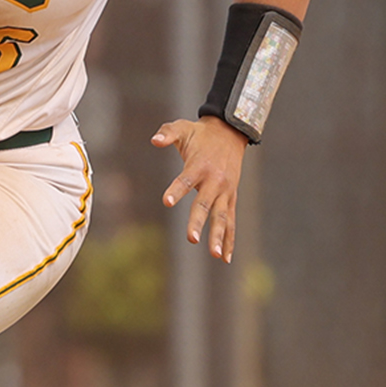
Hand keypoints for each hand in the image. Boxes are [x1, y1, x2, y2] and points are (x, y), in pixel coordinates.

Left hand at [153, 115, 249, 262]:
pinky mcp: (231, 197)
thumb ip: (168, 133)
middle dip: (199, 222)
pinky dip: (230, 239)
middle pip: (206, 204)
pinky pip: (231, 221)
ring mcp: (225, 191)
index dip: (176, 190)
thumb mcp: (183, 127)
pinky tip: (225, 258)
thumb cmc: (201, 134)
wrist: (231, 132)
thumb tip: (154, 140)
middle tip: (192, 239)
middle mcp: (215, 180)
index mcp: (200, 165)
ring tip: (215, 255)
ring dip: (219, 236)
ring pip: (222, 216)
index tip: (166, 201)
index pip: (185, 180)